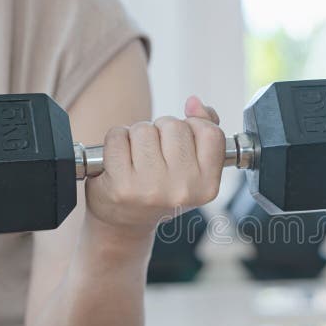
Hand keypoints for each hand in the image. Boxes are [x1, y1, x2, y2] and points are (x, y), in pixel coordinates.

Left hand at [84, 96, 224, 237]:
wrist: (125, 223)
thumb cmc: (160, 188)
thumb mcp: (192, 166)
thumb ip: (204, 129)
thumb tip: (194, 102)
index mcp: (206, 186)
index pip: (210, 133)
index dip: (194, 126)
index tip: (182, 141)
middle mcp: (183, 190)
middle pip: (174, 126)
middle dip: (161, 131)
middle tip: (155, 155)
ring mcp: (152, 189)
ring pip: (144, 129)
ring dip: (136, 136)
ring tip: (137, 159)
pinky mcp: (122, 185)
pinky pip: (117, 136)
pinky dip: (115, 141)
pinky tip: (119, 162)